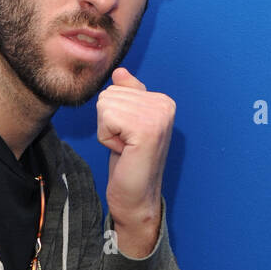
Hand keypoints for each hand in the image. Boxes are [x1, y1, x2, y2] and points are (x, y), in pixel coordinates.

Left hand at [97, 67, 174, 256]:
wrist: (136, 198)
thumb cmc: (129, 163)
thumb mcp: (126, 124)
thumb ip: (127, 96)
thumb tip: (119, 71)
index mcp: (162, 100)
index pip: (116, 88)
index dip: (113, 116)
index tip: (129, 138)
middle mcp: (165, 104)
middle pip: (109, 94)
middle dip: (108, 123)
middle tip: (126, 145)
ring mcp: (158, 116)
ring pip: (105, 105)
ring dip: (107, 131)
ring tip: (126, 149)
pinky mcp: (146, 130)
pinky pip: (106, 118)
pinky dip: (106, 138)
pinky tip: (124, 152)